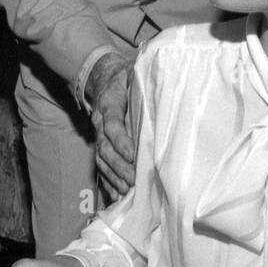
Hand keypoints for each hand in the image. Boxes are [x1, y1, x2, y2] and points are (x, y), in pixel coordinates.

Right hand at [85, 52, 135, 200]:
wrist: (104, 77)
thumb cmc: (126, 76)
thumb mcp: (135, 71)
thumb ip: (147, 77)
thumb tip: (168, 81)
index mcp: (108, 102)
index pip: (112, 124)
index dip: (121, 141)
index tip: (133, 155)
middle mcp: (100, 121)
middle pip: (104, 147)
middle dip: (119, 166)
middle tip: (133, 180)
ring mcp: (98, 135)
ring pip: (101, 159)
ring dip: (113, 176)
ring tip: (126, 191)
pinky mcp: (101, 144)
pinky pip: (101, 165)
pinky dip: (108, 181)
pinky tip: (118, 195)